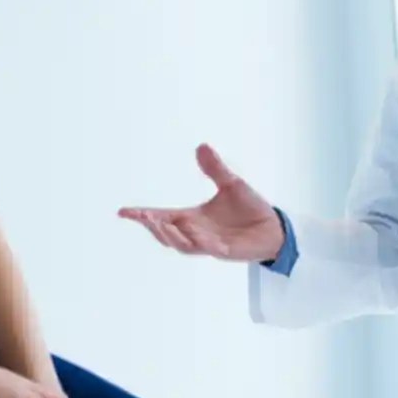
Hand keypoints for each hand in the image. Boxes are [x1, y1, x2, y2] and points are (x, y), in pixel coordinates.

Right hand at [119, 144, 284, 261]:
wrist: (274, 227)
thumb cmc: (250, 209)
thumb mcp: (231, 184)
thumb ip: (215, 168)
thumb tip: (201, 146)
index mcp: (192, 218)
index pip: (163, 217)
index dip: (142, 216)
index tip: (123, 212)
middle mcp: (197, 233)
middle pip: (167, 233)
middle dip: (152, 226)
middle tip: (141, 215)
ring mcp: (210, 244)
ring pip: (183, 244)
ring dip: (170, 235)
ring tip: (158, 223)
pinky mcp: (226, 251)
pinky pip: (209, 248)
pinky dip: (200, 241)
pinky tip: (193, 232)